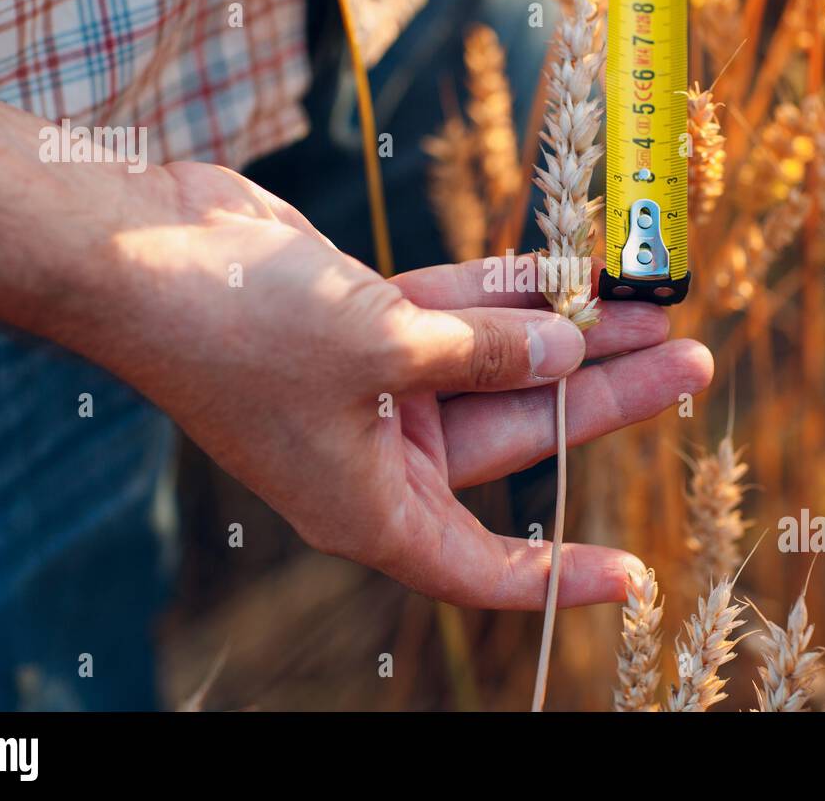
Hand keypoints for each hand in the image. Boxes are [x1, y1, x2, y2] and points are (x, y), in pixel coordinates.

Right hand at [0, 47, 712, 609]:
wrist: (137, 248)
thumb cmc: (236, 324)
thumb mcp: (379, 346)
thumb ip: (483, 349)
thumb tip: (564, 343)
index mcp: (368, 504)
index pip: (481, 566)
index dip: (560, 576)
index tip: (634, 574)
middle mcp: (377, 453)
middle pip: (515, 434)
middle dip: (600, 393)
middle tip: (687, 360)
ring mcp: (373, 381)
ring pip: (495, 362)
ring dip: (564, 332)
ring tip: (648, 305)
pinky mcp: (366, 318)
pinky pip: (455, 310)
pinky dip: (505, 290)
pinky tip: (568, 269)